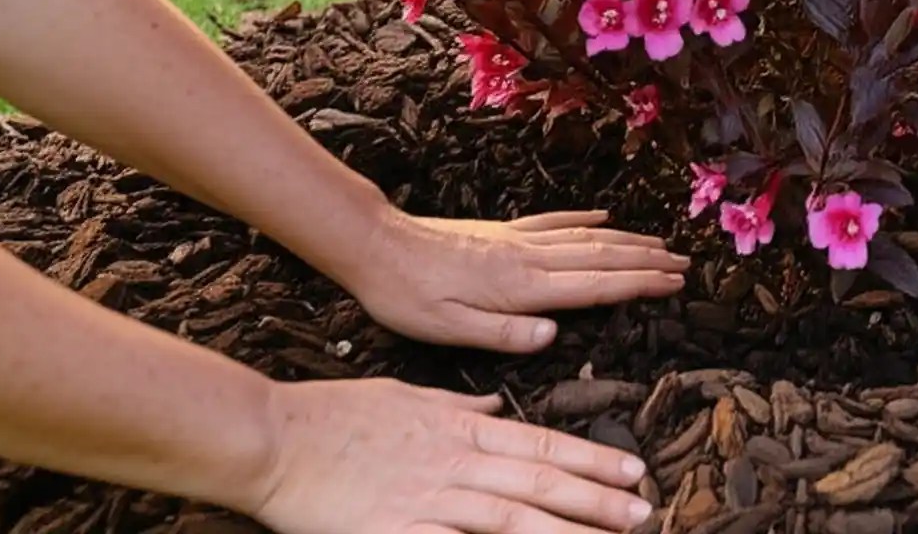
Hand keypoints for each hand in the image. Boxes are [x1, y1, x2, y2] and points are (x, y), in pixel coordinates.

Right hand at [247, 379, 653, 533]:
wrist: (272, 437)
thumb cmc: (334, 415)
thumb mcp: (405, 396)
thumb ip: (455, 403)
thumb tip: (492, 406)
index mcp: (458, 427)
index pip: (540, 444)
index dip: (590, 459)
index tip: (631, 470)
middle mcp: (455, 461)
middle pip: (539, 481)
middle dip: (598, 497)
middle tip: (644, 510)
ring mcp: (428, 497)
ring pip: (512, 517)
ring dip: (567, 529)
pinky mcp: (397, 531)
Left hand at [335, 208, 688, 352]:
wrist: (375, 246)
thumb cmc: (408, 295)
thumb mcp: (449, 328)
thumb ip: (504, 334)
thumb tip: (554, 335)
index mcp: (522, 286)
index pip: (595, 285)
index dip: (639, 283)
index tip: (675, 282)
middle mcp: (528, 258)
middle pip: (601, 257)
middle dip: (647, 260)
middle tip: (685, 263)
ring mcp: (516, 241)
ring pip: (585, 237)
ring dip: (626, 240)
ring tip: (660, 243)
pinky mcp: (501, 233)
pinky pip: (553, 222)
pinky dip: (584, 220)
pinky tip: (603, 216)